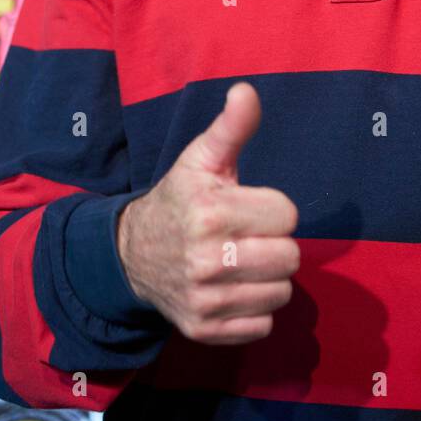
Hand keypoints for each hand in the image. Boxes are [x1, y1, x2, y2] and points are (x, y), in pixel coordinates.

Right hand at [116, 82, 298, 345]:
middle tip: (246, 237)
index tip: (247, 208)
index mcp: (211, 212)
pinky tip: (233, 289)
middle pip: (289, 257)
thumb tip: (246, 90)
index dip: (272, 209)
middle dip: (274, 243)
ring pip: (281, 292)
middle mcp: (206, 260)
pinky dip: (254, 309)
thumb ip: (231, 127)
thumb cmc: (179, 200)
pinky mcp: (203, 330)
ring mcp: (204, 300)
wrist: (131, 255)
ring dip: (268, 277)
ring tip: (241, 262)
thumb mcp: (202, 159)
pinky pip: (263, 325)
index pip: (287, 216)